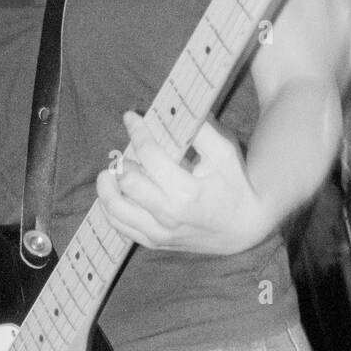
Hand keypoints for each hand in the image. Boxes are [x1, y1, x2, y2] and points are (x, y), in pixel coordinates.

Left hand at [95, 111, 268, 255]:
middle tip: (124, 151)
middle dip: (121, 160)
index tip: (130, 117)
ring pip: (115, 208)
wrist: (243, 229)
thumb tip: (177, 108)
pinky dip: (110, 207)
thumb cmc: (235, 185)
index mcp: (186, 192)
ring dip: (107, 186)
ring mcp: (159, 233)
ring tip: (110, 171)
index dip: (137, 131)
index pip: (149, 156)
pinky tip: (113, 191)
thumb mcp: (225, 153)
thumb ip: (201, 130)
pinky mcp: (154, 242)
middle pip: (127, 182)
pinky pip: (119, 226)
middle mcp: (169, 215)